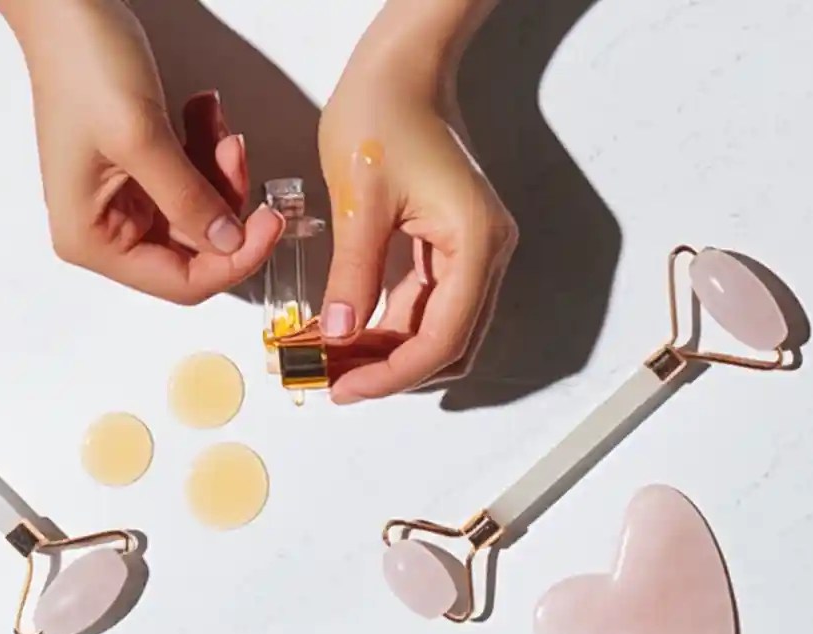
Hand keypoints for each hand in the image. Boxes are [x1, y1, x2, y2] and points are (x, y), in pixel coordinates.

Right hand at [0, 0, 282, 304]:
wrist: (66, 10)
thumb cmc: (81, 65)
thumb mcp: (142, 137)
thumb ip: (188, 199)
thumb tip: (230, 243)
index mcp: (91, 238)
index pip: (181, 282)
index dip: (234, 259)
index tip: (270, 223)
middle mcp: (105, 230)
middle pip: (197, 249)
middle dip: (226, 202)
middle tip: (236, 154)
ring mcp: (124, 202)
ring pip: (202, 212)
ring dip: (219, 169)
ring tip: (216, 124)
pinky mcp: (141, 174)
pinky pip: (193, 181)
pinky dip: (207, 150)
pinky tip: (202, 114)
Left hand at [317, 5, 517, 403]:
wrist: (401, 67)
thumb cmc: (385, 112)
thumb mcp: (360, 197)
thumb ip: (353, 271)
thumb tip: (339, 335)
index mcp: (475, 241)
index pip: (443, 338)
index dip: (392, 374)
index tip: (342, 388)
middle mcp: (485, 252)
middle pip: (446, 344)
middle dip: (388, 372)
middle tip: (328, 382)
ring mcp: (471, 251)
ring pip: (435, 329)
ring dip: (386, 353)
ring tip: (327, 362)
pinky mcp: (449, 246)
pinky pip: (424, 304)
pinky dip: (387, 325)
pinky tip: (342, 332)